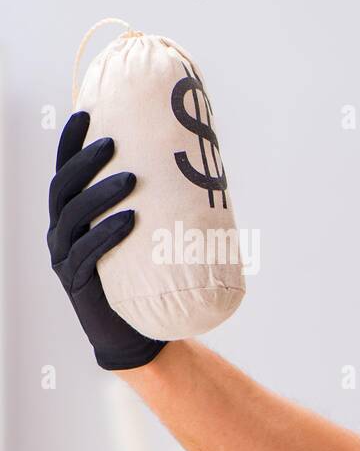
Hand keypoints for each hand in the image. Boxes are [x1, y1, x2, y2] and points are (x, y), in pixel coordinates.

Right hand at [48, 112, 163, 369]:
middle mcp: (61, 234)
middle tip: (112, 144)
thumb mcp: (151, 238)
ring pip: (74, 218)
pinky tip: (128, 220)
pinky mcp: (78, 284)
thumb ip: (163, 208)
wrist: (142, 335)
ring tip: (129, 178)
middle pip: (64, 190)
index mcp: (72, 218)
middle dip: (85, 163)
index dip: (70, 145)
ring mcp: (65, 259)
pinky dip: (106, 234)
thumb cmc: (150, 278)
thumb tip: (206, 167)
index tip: (86, 115)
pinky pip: (87, 254)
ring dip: (99, 194)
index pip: (64, 174)